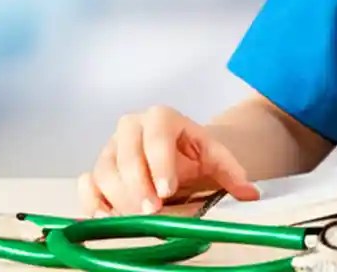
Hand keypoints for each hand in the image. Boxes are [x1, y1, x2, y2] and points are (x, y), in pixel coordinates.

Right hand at [78, 105, 259, 215]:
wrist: (177, 154)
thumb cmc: (194, 155)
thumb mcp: (216, 159)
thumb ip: (232, 173)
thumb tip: (249, 193)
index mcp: (162, 117)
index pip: (157, 135)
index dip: (160, 163)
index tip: (168, 190)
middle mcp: (131, 128)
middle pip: (126, 154)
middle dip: (138, 185)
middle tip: (154, 211)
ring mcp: (111, 148)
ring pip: (105, 170)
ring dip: (120, 197)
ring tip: (139, 218)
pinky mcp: (98, 169)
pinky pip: (87, 184)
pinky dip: (93, 202)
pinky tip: (109, 218)